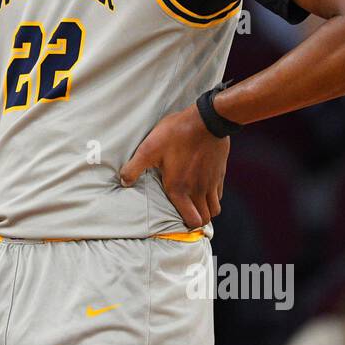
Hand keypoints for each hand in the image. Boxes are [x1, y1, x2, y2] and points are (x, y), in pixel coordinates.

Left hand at [120, 104, 228, 228]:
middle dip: (196, 220)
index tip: (177, 222)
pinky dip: (213, 196)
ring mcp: (211, 182)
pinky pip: (219, 193)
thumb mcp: (149, 148)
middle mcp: (198, 190)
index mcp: (180, 189)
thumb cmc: (176, 134)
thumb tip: (124, 182)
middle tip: (186, 214)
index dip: (185, 225)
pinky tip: (203, 188)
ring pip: (215, 208)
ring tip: (195, 204)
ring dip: (206, 210)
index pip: (191, 220)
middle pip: (205, 218)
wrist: (207, 120)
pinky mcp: (220, 173)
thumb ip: (134, 168)